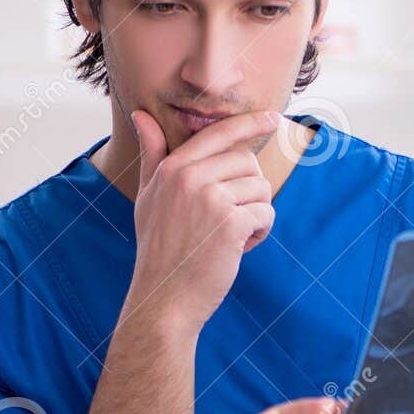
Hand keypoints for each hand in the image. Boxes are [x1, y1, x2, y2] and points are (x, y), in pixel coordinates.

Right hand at [125, 109, 278, 333]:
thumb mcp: (148, 197)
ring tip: (232, 235)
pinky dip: (260, 233)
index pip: (219, 133)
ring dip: (256, 213)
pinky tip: (239, 248)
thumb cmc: (158, 249)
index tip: (272, 119)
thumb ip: (152, 155)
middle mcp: (190, 178)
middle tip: (232, 218)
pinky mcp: (230, 223)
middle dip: (250, 189)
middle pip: (247, 162)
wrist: (164, 298)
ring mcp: (211, 199)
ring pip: (260, 189)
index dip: (249, 123)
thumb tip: (141, 115)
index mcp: (173, 168)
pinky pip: (265, 214)